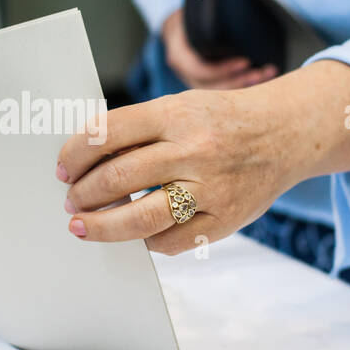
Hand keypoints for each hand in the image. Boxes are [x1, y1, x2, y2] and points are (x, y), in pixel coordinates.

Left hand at [56, 86, 302, 254]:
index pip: (108, 133)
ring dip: (102, 226)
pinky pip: (171, 241)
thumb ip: (139, 130)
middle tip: (71, 201)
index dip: (75, 154)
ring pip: (141, 219)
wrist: (287, 133)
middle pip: (119, 178)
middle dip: (84, 194)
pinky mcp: (226, 219)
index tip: (62, 169)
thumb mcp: (182, 107)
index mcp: (177, 114)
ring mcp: (212, 188)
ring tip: (83, 225)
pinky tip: (133, 235)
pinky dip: (145, 241)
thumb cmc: (221, 121)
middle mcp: (194, 150)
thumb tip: (84, 160)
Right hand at [160, 9, 277, 89]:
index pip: (199, 69)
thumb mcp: (197, 3)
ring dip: (245, 87)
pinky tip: (262, 81)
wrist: (177, 28)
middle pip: (212, 87)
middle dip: (240, 82)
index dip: (223, 69)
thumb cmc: (189, 15)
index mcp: (179, 53)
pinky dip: (243, 88)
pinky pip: (224, 92)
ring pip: (219, 93)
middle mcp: (185, 72)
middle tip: (263, 72)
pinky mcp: (206, 85)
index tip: (245, 61)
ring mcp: (195, 81)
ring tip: (267, 76)